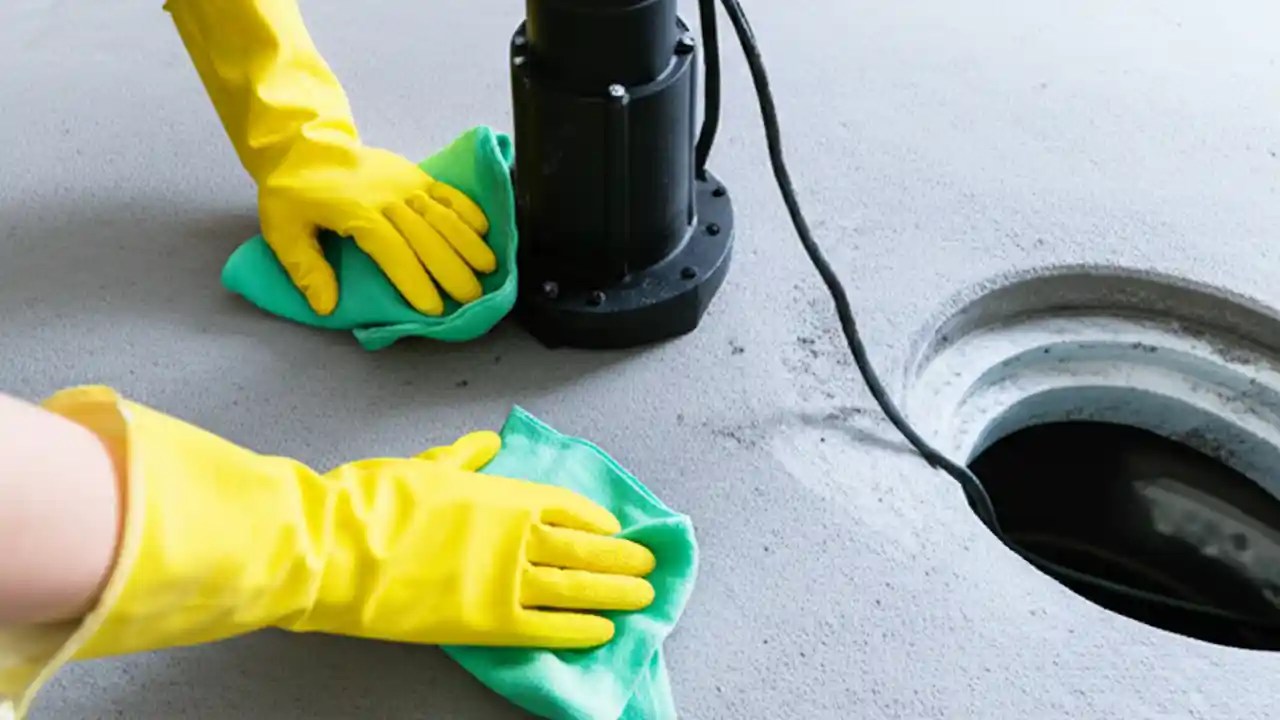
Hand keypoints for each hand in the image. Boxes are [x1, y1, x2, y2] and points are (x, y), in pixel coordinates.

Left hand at [258, 144, 495, 315]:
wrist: (303, 143)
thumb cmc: (293, 191)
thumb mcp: (282, 230)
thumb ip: (306, 269)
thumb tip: (327, 306)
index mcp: (356, 212)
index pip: (393, 251)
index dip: (414, 280)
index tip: (431, 308)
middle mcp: (388, 197)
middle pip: (427, 237)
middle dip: (452, 269)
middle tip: (470, 298)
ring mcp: (405, 183)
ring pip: (443, 215)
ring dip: (468, 243)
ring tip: (488, 268)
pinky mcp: (415, 173)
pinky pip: (446, 192)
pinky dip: (467, 210)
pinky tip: (484, 230)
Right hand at [304, 430, 656, 647]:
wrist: (336, 548)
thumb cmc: (374, 501)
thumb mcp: (423, 465)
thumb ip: (463, 458)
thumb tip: (487, 443)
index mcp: (503, 492)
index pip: (568, 507)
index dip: (597, 521)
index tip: (615, 530)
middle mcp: (517, 533)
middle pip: (584, 548)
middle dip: (620, 558)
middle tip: (648, 566)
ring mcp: (507, 579)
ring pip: (577, 587)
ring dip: (614, 592)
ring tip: (642, 597)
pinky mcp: (489, 622)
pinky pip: (548, 628)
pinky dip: (580, 629)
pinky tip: (603, 631)